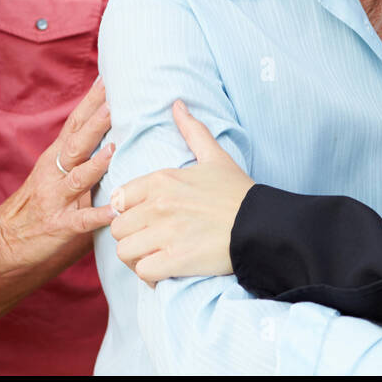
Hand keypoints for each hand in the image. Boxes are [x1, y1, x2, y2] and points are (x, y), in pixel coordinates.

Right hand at [0, 78, 117, 269]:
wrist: (1, 241)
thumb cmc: (36, 205)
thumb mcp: (53, 173)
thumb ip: (79, 154)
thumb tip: (113, 131)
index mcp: (55, 158)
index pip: (75, 123)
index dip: (91, 101)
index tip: (109, 78)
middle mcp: (53, 173)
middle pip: (76, 143)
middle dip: (96, 123)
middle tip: (115, 102)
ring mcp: (55, 199)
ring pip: (78, 177)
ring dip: (96, 163)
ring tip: (115, 149)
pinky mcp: (59, 226)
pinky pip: (81, 221)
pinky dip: (98, 215)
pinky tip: (115, 211)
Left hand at [110, 100, 254, 285]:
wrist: (263, 224)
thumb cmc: (238, 192)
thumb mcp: (215, 157)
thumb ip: (192, 131)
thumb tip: (177, 104)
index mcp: (162, 179)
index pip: (118, 200)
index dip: (129, 213)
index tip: (146, 221)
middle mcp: (158, 204)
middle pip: (117, 229)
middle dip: (132, 238)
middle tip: (151, 243)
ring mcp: (165, 233)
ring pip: (125, 252)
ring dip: (138, 259)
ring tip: (156, 259)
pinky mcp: (175, 260)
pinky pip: (144, 272)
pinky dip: (151, 277)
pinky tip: (166, 274)